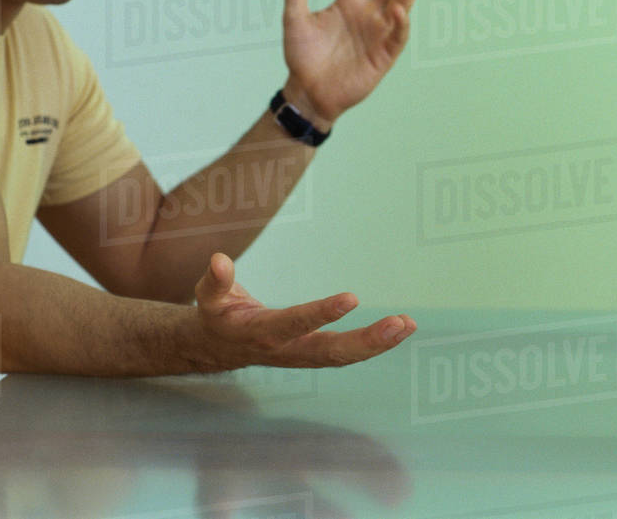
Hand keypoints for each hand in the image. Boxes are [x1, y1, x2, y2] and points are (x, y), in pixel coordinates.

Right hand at [194, 253, 415, 369]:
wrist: (219, 348)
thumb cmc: (218, 315)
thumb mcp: (208, 297)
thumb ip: (215, 280)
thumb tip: (219, 259)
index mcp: (260, 333)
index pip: (293, 324)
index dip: (319, 314)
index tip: (350, 299)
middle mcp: (286, 350)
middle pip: (330, 352)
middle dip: (366, 341)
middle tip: (399, 324)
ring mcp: (303, 356)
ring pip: (344, 356)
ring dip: (378, 344)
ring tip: (408, 325)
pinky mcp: (316, 354)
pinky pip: (348, 353)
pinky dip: (375, 344)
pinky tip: (401, 329)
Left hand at [279, 0, 424, 125]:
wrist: (309, 93)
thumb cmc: (303, 58)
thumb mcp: (295, 20)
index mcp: (350, 1)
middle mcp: (369, 13)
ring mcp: (379, 32)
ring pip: (402, 1)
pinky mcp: (385, 54)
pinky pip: (397, 34)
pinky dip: (399, 21)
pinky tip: (398, 7)